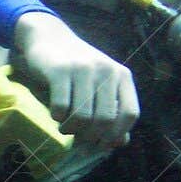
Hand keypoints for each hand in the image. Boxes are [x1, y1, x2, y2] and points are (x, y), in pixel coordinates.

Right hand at [12, 11, 138, 148]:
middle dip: (91, 136)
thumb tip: (119, 143)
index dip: (117, 134)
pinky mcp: (60, 70)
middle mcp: (107, 70)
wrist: (50, 37)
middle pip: (106, 119)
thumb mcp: (100, 86)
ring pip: (83, 117)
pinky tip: (56, 114)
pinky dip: (58, 117)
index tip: (102, 144)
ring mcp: (83, 69)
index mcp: (122, 76)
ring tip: (66, 128)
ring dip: (72, 130)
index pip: (130, 113)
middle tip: (79, 138)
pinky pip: (61, 107)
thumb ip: (113, 111)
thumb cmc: (78, 68)